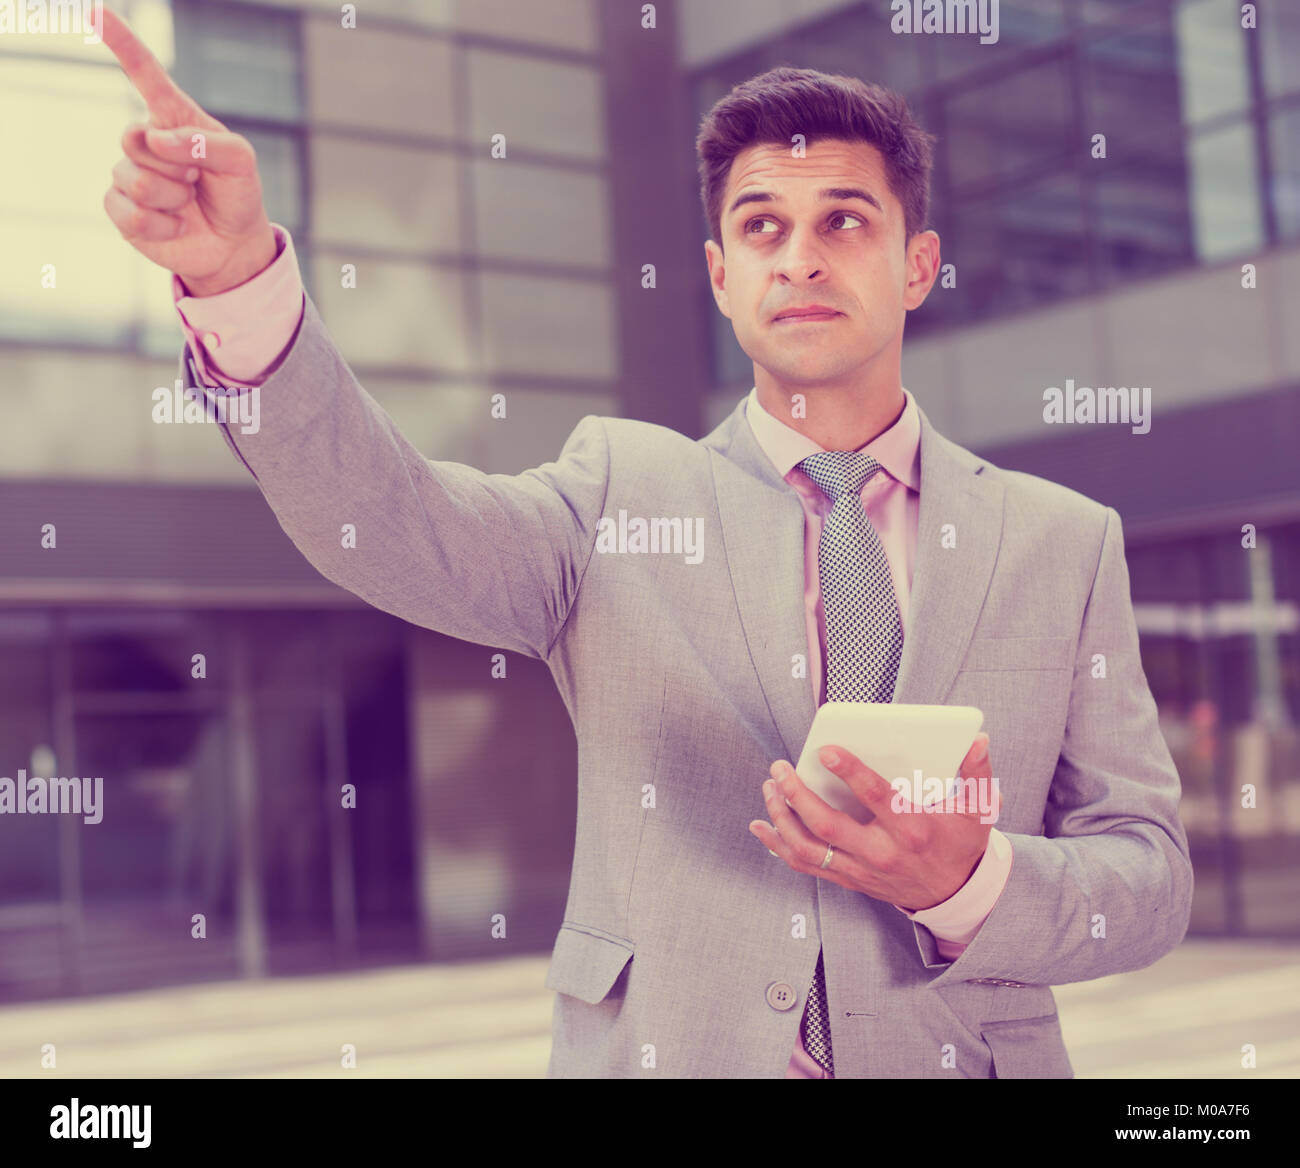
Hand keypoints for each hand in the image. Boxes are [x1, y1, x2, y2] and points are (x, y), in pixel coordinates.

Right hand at [100, 5, 275, 295]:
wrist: (233, 245)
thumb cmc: (236, 195)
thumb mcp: (241, 163)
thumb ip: (208, 143)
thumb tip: (156, 139)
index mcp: (173, 118)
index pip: (144, 73)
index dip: (121, 42)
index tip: (96, 11)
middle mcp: (145, 141)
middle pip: (133, 139)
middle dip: (174, 166)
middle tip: (196, 181)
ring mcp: (129, 174)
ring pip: (135, 181)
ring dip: (171, 199)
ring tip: (188, 203)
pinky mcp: (122, 210)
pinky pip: (130, 212)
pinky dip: (162, 225)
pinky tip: (176, 225)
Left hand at [749, 733, 996, 910]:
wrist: (956, 896)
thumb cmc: (962, 844)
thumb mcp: (979, 810)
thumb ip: (977, 773)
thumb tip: (977, 739)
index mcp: (913, 829)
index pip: (876, 797)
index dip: (850, 772)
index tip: (826, 750)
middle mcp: (882, 853)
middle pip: (828, 824)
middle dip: (797, 794)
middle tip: (780, 768)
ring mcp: (862, 869)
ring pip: (809, 847)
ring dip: (782, 817)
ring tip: (770, 787)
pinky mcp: (850, 879)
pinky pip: (806, 865)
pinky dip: (779, 846)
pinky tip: (762, 826)